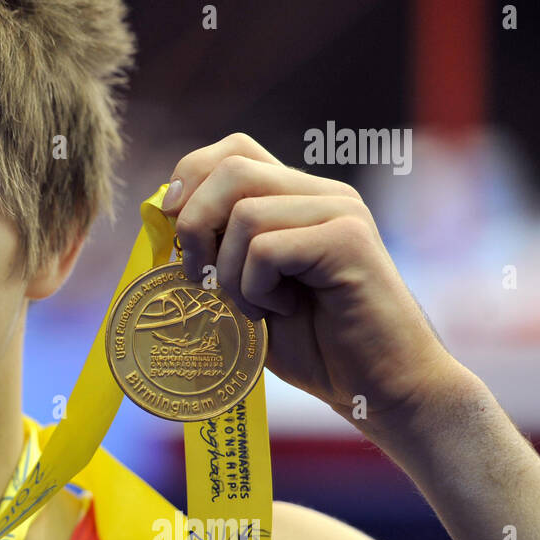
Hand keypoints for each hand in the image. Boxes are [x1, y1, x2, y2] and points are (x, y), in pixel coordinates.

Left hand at [161, 133, 459, 425]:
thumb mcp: (248, 289)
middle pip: (231, 168)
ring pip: (244, 214)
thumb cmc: (313, 347)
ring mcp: (340, 212)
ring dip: (228, 273)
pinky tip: (282, 311)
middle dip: (194, 224)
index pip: (233, 149)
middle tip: (198, 277)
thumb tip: (163, 216)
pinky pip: (266, 249)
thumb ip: (217, 247)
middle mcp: (323, 194)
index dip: (190, 177)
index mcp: (298, 197)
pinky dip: (255, 289)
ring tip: (255, 308)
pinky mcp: (348, 241)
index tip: (170, 223)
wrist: (377, 389)